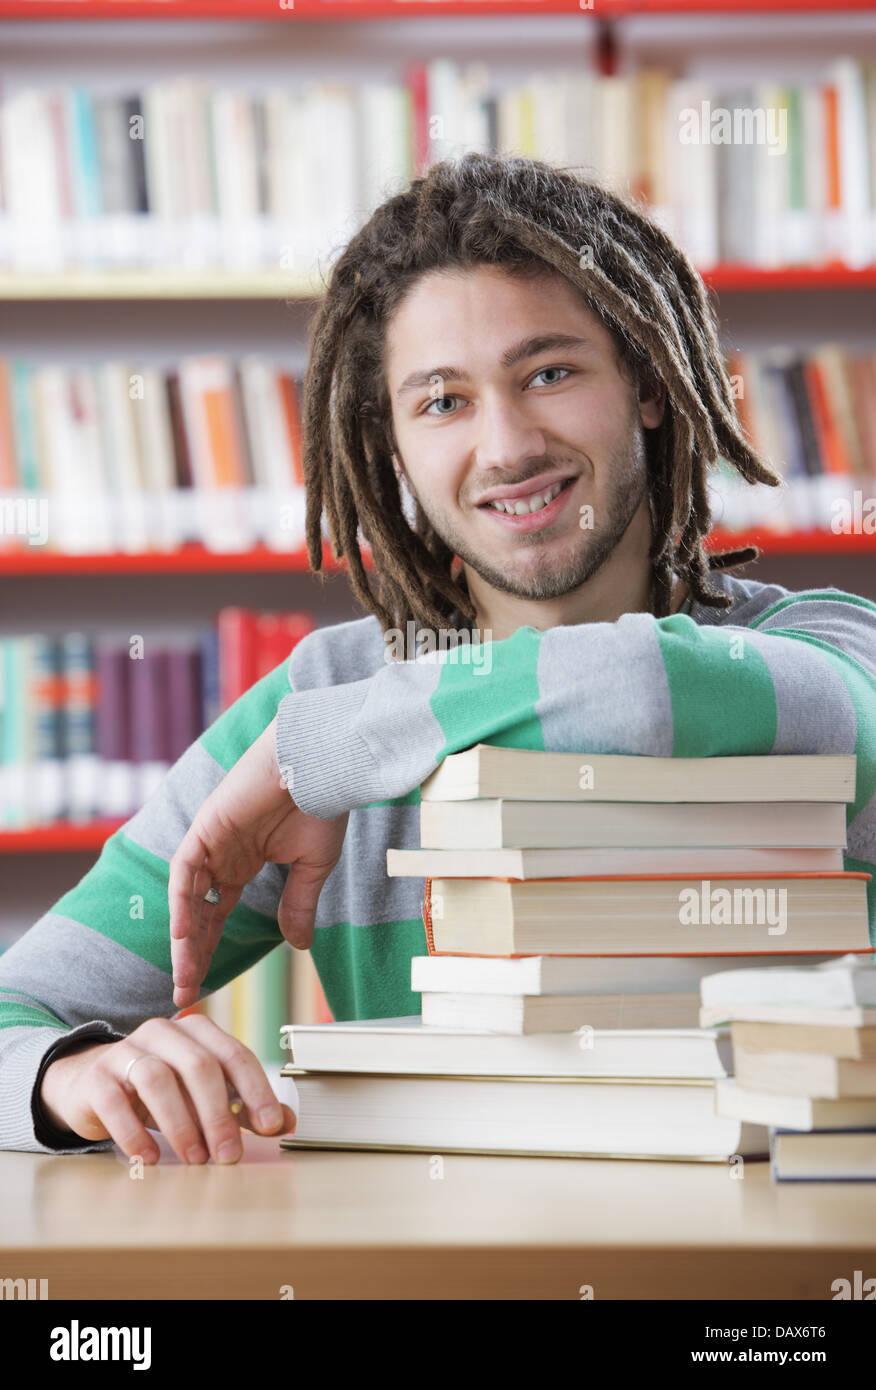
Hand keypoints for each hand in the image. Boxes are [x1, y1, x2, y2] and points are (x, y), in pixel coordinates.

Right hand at [39, 1016, 296, 1164]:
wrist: (93, 1086)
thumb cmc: (161, 1092)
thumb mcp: (203, 1095)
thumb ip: (243, 1106)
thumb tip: (286, 1123)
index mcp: (195, 1031)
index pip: (233, 1054)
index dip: (256, 1090)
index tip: (270, 1126)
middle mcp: (162, 1033)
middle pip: (198, 1065)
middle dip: (219, 1114)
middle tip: (229, 1155)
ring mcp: (125, 1052)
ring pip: (157, 1079)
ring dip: (181, 1124)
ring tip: (195, 1159)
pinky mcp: (96, 1079)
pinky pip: (116, 1102)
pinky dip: (135, 1134)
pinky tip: (150, 1159)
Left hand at [168, 715, 347, 1008]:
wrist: (323, 766)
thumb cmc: (322, 806)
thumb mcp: (312, 868)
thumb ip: (299, 905)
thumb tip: (298, 945)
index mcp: (243, 864)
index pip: (217, 915)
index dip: (208, 950)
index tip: (202, 987)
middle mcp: (221, 856)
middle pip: (196, 913)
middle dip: (190, 955)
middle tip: (184, 996)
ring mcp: (211, 842)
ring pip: (186, 898)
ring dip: (184, 938)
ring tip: (185, 977)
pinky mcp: (206, 827)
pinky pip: (185, 870)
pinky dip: (182, 901)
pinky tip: (184, 934)